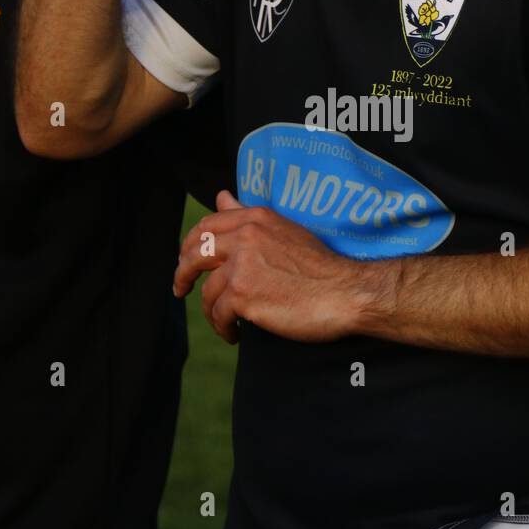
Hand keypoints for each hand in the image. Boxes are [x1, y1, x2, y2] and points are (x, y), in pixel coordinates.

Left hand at [174, 191, 391, 344]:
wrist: (346, 292)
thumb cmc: (321, 265)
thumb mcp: (283, 229)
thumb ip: (248, 214)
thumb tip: (222, 196)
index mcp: (255, 218)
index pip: (206, 225)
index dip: (190, 244)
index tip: (188, 259)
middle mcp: (244, 237)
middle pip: (194, 254)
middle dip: (183, 274)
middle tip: (181, 288)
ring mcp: (242, 267)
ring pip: (206, 291)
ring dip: (211, 311)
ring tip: (225, 322)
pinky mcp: (243, 296)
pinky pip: (218, 314)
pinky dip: (223, 327)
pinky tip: (235, 333)